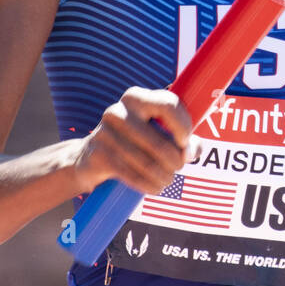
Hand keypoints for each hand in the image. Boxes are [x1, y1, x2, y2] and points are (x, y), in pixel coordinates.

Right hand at [70, 87, 196, 196]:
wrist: (92, 158)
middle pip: (160, 142)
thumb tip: (191, 151)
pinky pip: (132, 175)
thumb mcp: (160, 134)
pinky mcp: (98, 155)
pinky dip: (149, 185)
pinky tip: (155, 187)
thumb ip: (185, 139)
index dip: (183, 127)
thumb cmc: (136, 143)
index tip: (185, 144)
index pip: (168, 104)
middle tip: (178, 167)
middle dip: (175, 161)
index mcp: (136, 98)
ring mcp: (104, 132)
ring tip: (168, 180)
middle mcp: (118, 111)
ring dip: (164, 176)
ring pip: (147, 163)